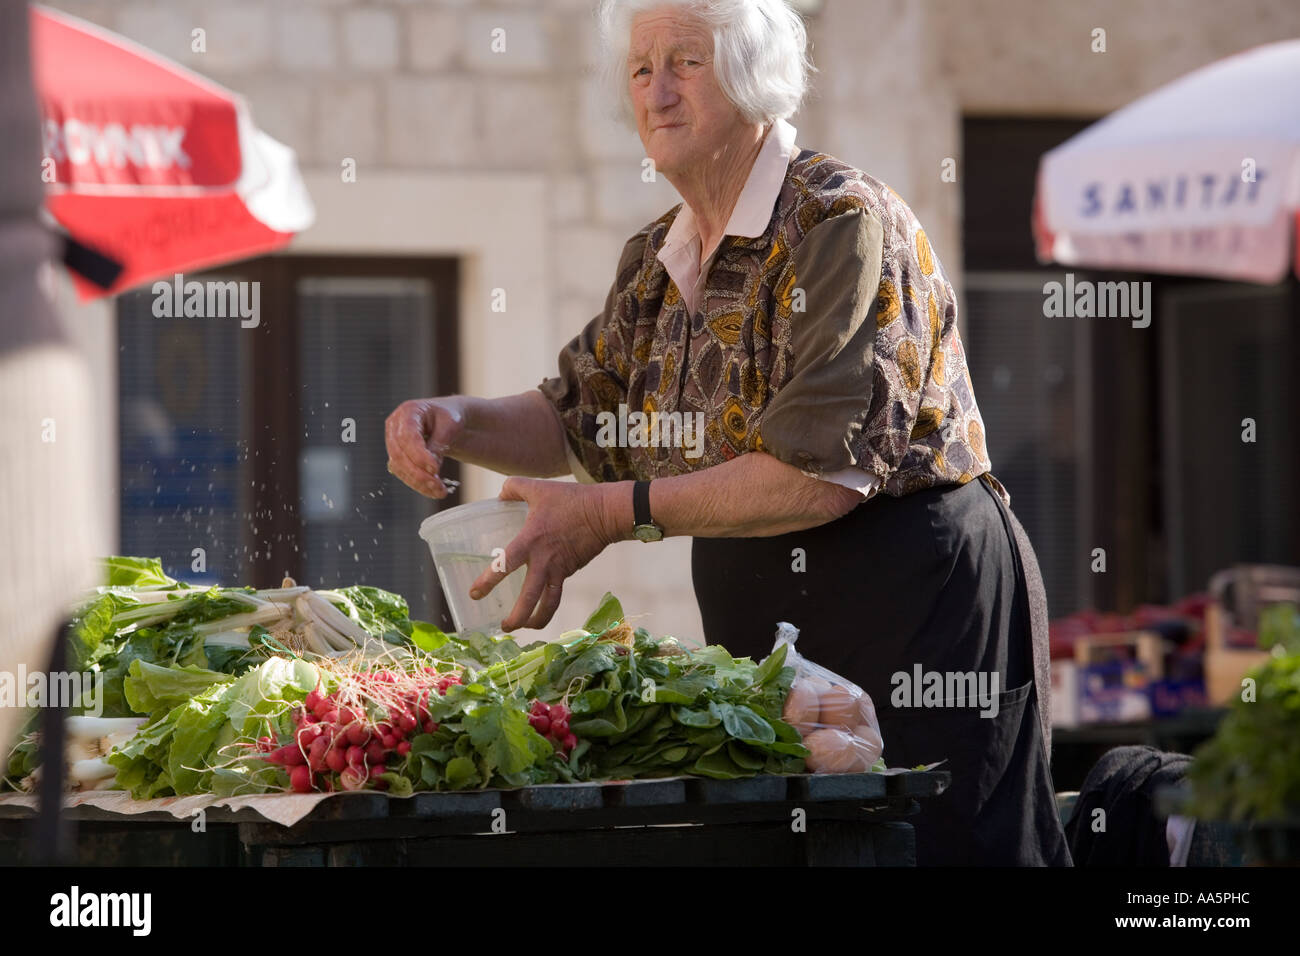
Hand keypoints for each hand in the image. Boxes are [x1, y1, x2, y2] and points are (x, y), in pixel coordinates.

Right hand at [384, 397, 464, 497]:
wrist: (447, 421)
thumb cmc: (449, 418)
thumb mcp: (451, 425)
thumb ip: (439, 444)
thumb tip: (431, 469)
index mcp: (408, 412)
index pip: (407, 436)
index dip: (419, 455)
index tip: (435, 469)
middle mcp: (395, 426)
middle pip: (399, 454)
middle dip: (418, 474)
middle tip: (438, 486)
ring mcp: (393, 442)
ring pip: (399, 467)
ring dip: (418, 483)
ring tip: (439, 492)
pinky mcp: (397, 457)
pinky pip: (403, 474)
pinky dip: (418, 484)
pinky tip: (433, 491)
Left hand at [470, 477, 627, 630]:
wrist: (605, 512)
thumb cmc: (571, 499)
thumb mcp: (538, 488)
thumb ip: (514, 487)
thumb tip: (500, 494)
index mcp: (530, 540)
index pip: (504, 565)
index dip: (488, 581)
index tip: (475, 594)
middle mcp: (543, 560)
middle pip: (529, 597)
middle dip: (516, 616)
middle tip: (503, 627)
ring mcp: (559, 569)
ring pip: (548, 604)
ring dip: (535, 620)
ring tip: (522, 628)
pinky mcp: (570, 571)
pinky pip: (557, 594)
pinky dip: (548, 606)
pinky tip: (540, 609)